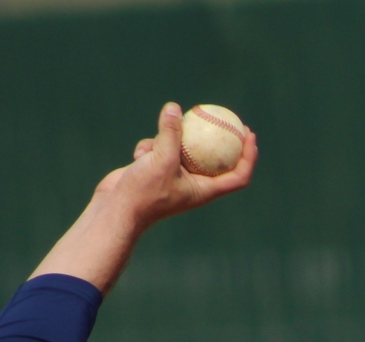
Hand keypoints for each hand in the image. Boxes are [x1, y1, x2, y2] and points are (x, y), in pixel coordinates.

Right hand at [30, 103, 258, 291]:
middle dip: (219, 138)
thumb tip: (174, 108)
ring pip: (181, 147)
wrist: (115, 210)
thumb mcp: (162, 159)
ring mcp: (174, 176)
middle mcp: (193, 184)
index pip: (238, 176)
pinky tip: (137, 155)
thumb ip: (171, 133)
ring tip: (152, 149)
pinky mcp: (156, 170)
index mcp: (204, 190)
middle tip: (223, 116)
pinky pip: (159, 148)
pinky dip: (149, 147)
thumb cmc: (143, 193)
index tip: (249, 134)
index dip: (249, 156)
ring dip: (166, 140)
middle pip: (214, 158)